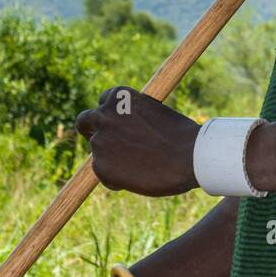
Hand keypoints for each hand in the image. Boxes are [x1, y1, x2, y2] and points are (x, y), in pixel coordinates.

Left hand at [75, 86, 198, 195]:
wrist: (191, 156)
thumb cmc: (180, 135)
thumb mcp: (154, 113)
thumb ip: (133, 117)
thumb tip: (124, 131)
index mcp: (119, 96)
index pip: (102, 104)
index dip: (109, 117)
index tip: (115, 127)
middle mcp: (104, 115)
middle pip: (84, 122)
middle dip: (90, 131)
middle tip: (105, 145)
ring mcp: (99, 141)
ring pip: (98, 153)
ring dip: (112, 161)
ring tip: (142, 167)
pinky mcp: (100, 166)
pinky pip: (104, 175)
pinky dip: (117, 180)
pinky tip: (139, 178)